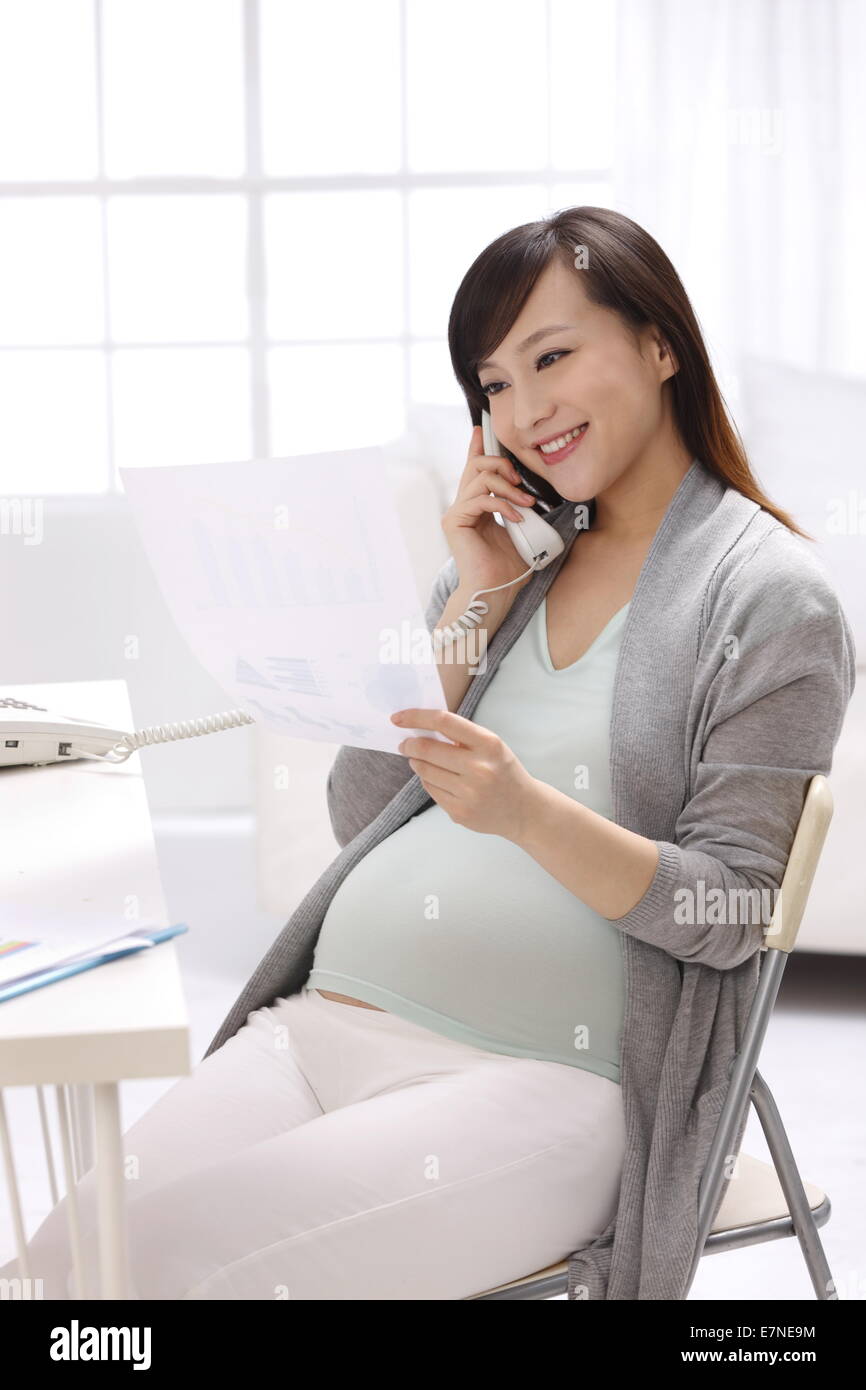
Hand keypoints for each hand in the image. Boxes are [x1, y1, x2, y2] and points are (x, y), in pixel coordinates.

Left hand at [390, 707, 539, 841]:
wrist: (524, 810)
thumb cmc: (504, 771)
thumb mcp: (492, 746)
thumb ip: (462, 736)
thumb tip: (421, 729)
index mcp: (489, 744)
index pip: (444, 722)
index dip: (416, 717)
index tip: (398, 718)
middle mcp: (479, 768)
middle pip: (427, 749)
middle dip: (409, 744)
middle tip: (405, 744)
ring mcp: (469, 793)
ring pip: (424, 772)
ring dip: (417, 763)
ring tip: (421, 761)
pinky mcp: (460, 812)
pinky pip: (430, 790)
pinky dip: (428, 781)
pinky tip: (439, 779)